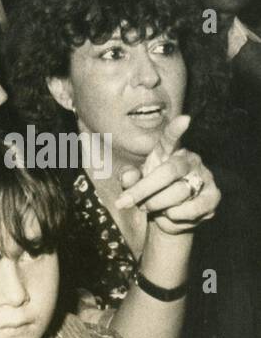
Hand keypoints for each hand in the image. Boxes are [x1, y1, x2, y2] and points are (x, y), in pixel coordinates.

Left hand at [114, 115, 218, 236]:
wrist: (165, 217)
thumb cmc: (149, 193)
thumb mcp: (134, 184)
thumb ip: (128, 178)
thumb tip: (128, 176)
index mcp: (168, 153)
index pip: (170, 139)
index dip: (176, 130)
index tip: (184, 119)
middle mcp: (190, 160)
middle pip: (168, 172)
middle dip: (142, 190)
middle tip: (124, 202)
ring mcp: (205, 177)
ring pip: (179, 192)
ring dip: (157, 205)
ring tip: (150, 207)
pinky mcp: (213, 197)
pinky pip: (191, 210)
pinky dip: (173, 217)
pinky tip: (169, 214)